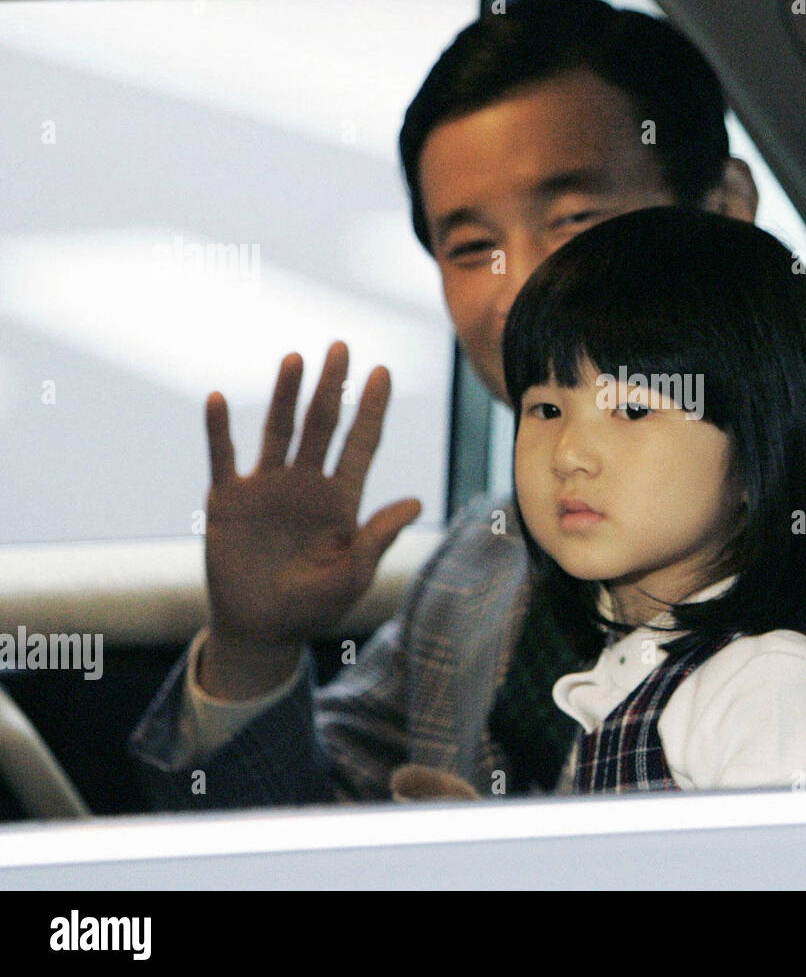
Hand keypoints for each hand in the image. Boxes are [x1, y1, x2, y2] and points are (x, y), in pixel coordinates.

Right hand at [199, 342, 420, 697]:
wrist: (262, 629)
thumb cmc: (315, 605)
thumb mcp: (353, 575)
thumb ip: (377, 538)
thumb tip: (416, 502)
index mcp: (340, 499)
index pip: (361, 444)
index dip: (371, 409)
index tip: (383, 372)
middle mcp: (306, 483)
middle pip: (322, 425)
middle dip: (332, 387)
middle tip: (342, 347)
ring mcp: (267, 487)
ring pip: (278, 430)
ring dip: (285, 395)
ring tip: (295, 359)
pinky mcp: (228, 499)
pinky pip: (223, 457)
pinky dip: (220, 429)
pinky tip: (219, 399)